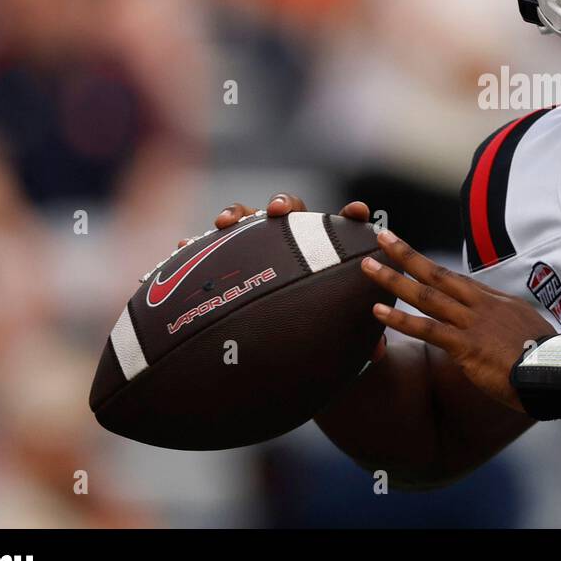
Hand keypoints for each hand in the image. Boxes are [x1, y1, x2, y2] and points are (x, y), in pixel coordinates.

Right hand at [181, 194, 387, 363]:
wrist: (291, 342)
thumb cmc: (324, 329)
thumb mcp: (342, 332)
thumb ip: (361, 338)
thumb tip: (377, 356)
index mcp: (328, 250)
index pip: (346, 225)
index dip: (354, 216)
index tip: (359, 212)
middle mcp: (294, 240)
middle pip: (293, 210)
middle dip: (285, 204)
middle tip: (277, 211)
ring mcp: (261, 245)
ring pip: (250, 218)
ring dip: (238, 213)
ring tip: (224, 223)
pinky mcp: (233, 258)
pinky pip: (215, 246)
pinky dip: (199, 242)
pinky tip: (182, 246)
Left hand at [359, 228, 554, 412]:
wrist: (556, 373)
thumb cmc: (544, 359)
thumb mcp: (525, 331)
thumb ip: (504, 324)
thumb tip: (495, 326)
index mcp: (494, 301)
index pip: (454, 279)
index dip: (429, 266)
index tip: (409, 254)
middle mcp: (480, 305)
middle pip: (436, 274)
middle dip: (406, 255)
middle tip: (381, 237)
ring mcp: (472, 323)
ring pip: (426, 295)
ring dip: (393, 279)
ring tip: (367, 266)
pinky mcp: (466, 345)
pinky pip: (427, 328)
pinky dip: (400, 319)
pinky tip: (377, 311)